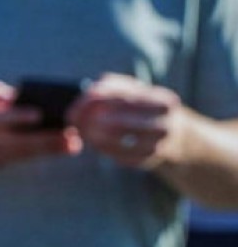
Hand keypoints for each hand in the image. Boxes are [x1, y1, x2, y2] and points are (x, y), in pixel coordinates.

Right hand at [0, 79, 77, 170]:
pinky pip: (13, 160)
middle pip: (14, 142)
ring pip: (18, 154)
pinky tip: (54, 149)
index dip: (18, 118)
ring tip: (71, 145)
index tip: (40, 115)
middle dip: (44, 140)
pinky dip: (34, 154)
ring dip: (46, 151)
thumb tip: (23, 96)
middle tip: (71, 135)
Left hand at [71, 73, 185, 169]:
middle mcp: (165, 124)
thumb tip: (88, 94)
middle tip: (72, 120)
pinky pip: (118, 155)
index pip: (121, 98)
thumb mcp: (132, 88)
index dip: (92, 102)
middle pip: (118, 122)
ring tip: (80, 130)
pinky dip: (102, 148)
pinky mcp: (147, 161)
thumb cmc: (143, 106)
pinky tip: (94, 142)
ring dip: (92, 136)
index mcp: (164, 101)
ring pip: (117, 141)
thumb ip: (109, 86)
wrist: (174, 135)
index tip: (74, 106)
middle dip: (89, 121)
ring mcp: (158, 145)